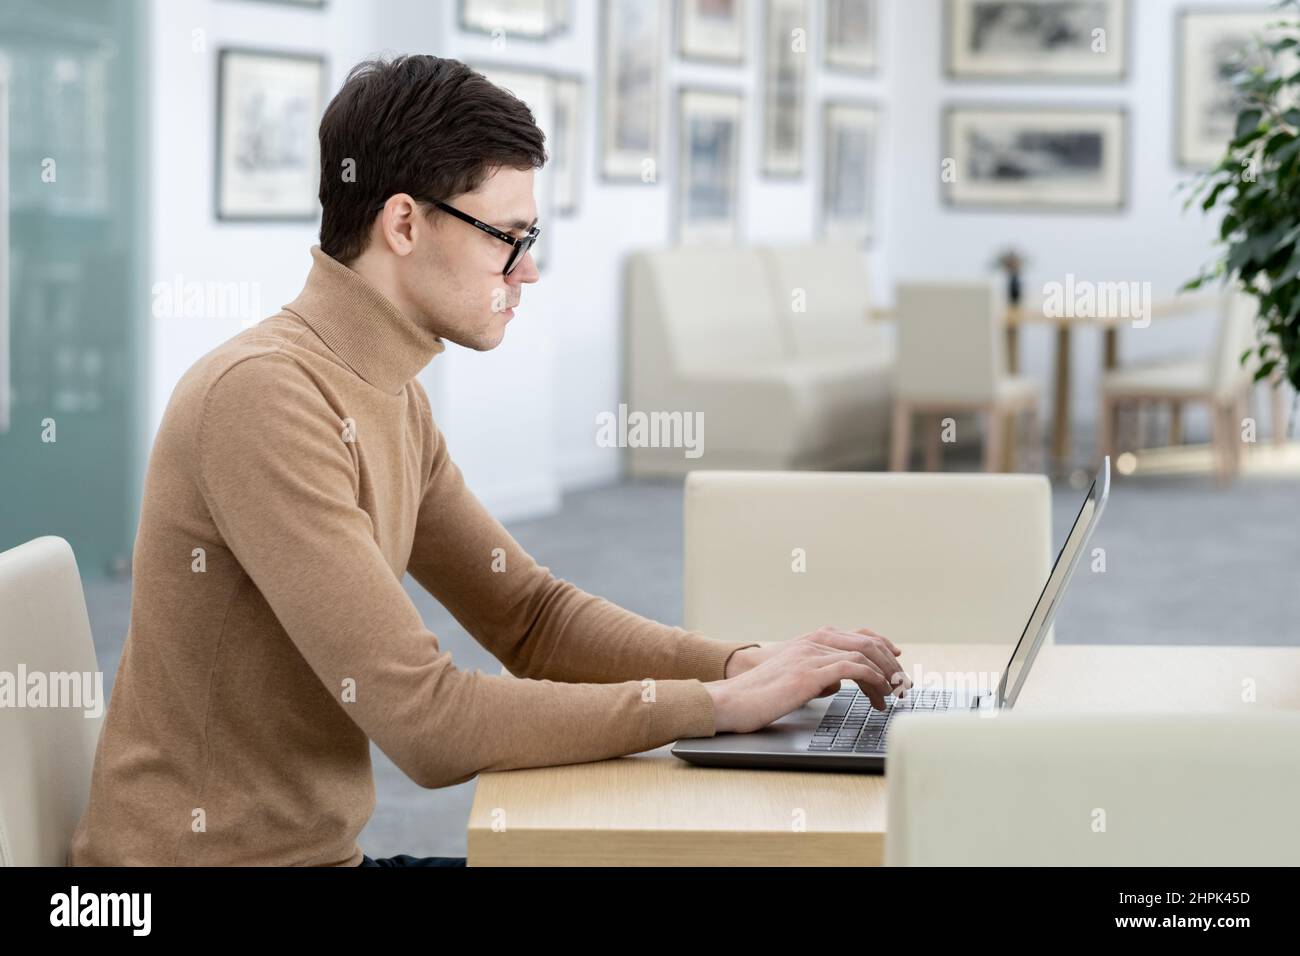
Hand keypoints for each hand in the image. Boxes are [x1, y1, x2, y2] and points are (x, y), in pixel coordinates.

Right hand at [706, 626, 910, 734]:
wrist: (731, 701)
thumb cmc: (757, 696)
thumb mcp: (791, 679)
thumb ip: (815, 675)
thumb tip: (837, 684)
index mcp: (808, 642)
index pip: (856, 634)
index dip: (881, 644)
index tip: (897, 659)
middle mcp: (812, 643)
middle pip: (866, 642)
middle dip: (890, 663)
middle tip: (901, 684)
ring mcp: (811, 656)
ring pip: (863, 655)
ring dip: (885, 675)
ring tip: (892, 695)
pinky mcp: (809, 674)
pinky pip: (853, 669)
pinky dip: (873, 681)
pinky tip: (878, 696)